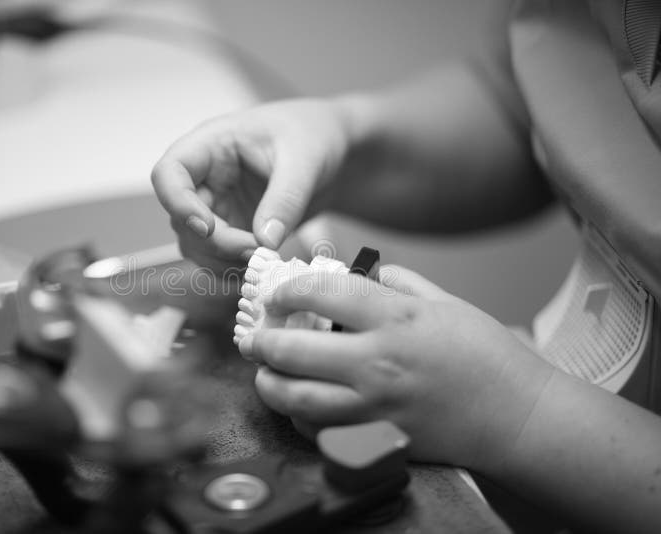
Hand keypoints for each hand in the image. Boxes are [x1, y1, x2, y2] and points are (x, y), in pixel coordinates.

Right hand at [151, 99, 349, 270]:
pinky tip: (264, 268)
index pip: (168, 173)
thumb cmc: (313, 135)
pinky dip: (235, 269)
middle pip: (181, 219)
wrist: (333, 152)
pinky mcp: (232, 230)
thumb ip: (285, 198)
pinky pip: (218, 258)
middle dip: (216, 243)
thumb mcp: (305, 159)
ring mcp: (216, 207)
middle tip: (257, 252)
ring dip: (223, 261)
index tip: (207, 226)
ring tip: (265, 261)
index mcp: (211, 145)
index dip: (177, 203)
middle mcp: (205, 178)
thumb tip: (265, 241)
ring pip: (195, 246)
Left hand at [239, 265, 554, 469]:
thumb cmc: (489, 358)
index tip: (278, 293)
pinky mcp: (377, 438)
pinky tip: (298, 403)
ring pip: (296, 398)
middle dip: (261, 340)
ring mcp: (374, 405)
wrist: (518, 417)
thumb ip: (401, 282)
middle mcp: (377, 362)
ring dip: (269, 384)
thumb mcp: (447, 302)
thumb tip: (368, 271)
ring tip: (263, 373)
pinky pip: (320, 431)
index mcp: (396, 318)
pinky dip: (299, 417)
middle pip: (293, 350)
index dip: (287, 289)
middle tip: (253, 336)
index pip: (321, 292)